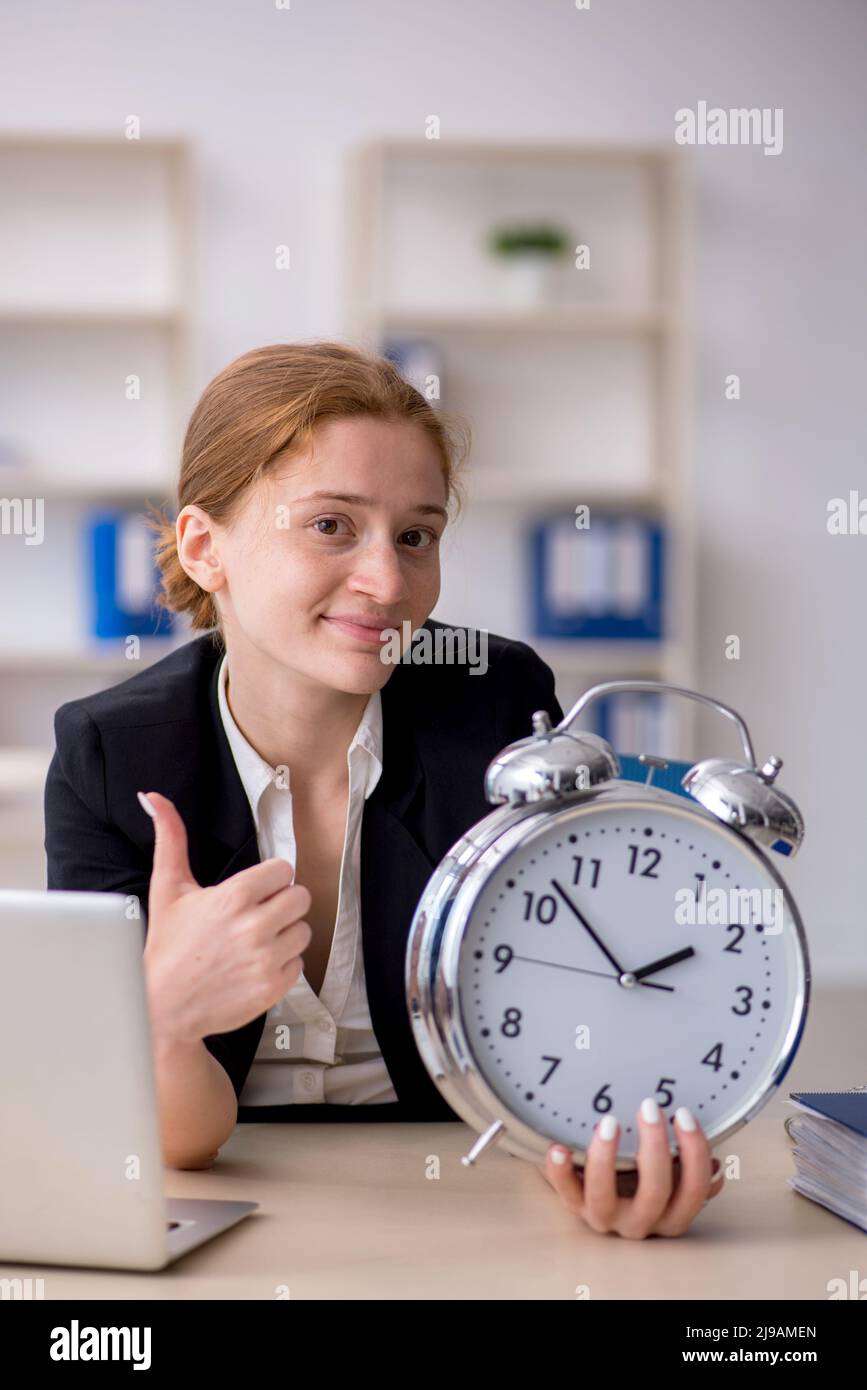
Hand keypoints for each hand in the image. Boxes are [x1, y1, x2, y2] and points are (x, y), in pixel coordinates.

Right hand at [137, 790, 312, 1043]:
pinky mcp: (273, 987)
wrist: (162, 1007)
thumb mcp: (167, 889)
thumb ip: (170, 838)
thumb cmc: (166, 945)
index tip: (251, 893)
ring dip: (283, 934)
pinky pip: (299, 963)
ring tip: (253, 942)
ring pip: (303, 930)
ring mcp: (265, 959)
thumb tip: (154, 797)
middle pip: (301, 897)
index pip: (284, 870)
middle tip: (255, 917)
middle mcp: (254, 926)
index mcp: (234, 896)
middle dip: (280, 905)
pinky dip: (281, 964)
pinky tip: (254, 965)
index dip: (268, 881)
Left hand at [538, 1100, 724, 1237]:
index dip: (694, 1152)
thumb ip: (690, 1168)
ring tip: (609, 1122)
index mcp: (672, 1215)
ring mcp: (607, 1218)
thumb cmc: (646, 1178)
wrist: (604, 1198)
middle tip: (650, 1106)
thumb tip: (717, 1163)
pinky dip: (561, 1172)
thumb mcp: (673, 1177)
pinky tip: (559, 1148)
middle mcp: (642, 1222)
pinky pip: (566, 1193)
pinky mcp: (576, 1208)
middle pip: (655, 1191)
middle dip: (655, 1147)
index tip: (683, 1113)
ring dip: (606, 1158)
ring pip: (605, 1198)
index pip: (694, 1189)